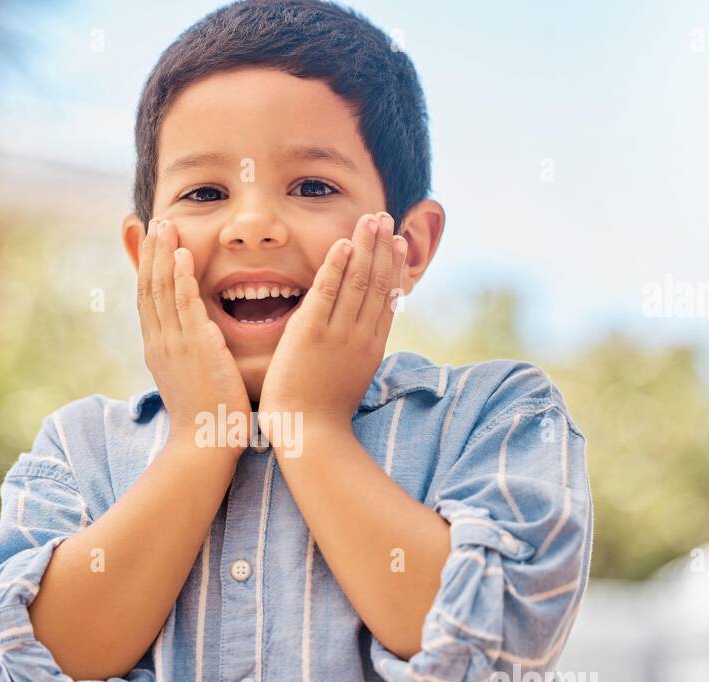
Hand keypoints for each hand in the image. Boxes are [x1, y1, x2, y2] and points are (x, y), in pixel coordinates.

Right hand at [137, 218, 251, 456]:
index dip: (146, 268)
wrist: (204, 445)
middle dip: (150, 253)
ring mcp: (174, 344)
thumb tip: (196, 340)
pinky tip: (183, 255)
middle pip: (148, 288)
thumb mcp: (191, 379)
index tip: (149, 243)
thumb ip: (190, 355)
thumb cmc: (206, 418)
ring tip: (166, 226)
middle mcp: (159, 342)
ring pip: (161, 290)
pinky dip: (182, 278)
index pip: (147, 300)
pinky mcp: (195, 347)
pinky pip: (185, 305)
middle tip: (154, 223)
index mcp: (157, 349)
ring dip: (163, 255)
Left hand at [257, 211, 408, 442]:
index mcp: (371, 348)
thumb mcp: (350, 380)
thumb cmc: (323, 415)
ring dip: (365, 247)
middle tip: (386, 219)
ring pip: (358, 281)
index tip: (398, 244)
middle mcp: (360, 336)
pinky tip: (343, 244)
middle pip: (378, 283)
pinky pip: (327, 291)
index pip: (387, 300)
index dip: (393, 268)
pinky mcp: (311, 333)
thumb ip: (354, 355)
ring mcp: (338, 334)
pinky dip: (336, 266)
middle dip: (383, 248)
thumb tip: (359, 340)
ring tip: (371, 220)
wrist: (310, 434)